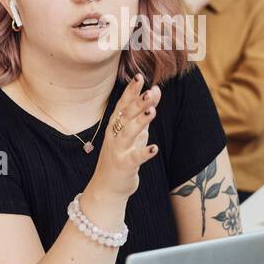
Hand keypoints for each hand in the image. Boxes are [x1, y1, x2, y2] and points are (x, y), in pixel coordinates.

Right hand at [88, 73, 161, 200]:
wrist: (107, 187)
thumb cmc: (122, 154)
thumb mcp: (135, 131)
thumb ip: (144, 110)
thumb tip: (156, 89)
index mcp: (116, 125)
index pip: (123, 104)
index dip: (131, 91)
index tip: (139, 77)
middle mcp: (115, 135)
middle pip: (126, 116)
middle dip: (138, 103)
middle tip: (150, 92)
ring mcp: (118, 150)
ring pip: (128, 133)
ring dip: (140, 122)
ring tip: (152, 111)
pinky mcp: (124, 166)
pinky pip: (134, 158)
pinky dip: (144, 153)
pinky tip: (154, 148)